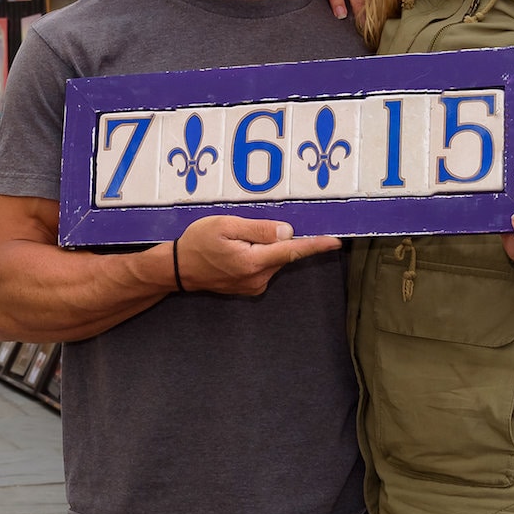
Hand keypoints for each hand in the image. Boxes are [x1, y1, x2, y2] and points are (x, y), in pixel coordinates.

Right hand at [174, 214, 339, 295]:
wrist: (177, 269)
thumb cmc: (198, 243)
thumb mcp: (226, 226)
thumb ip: (259, 229)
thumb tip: (288, 232)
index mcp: (253, 261)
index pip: (293, 252)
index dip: (316, 245)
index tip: (336, 241)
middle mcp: (258, 278)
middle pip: (283, 254)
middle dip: (277, 238)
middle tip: (250, 227)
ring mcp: (254, 285)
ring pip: (273, 260)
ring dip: (265, 247)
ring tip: (236, 239)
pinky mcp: (249, 288)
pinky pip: (263, 267)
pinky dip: (259, 255)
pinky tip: (237, 249)